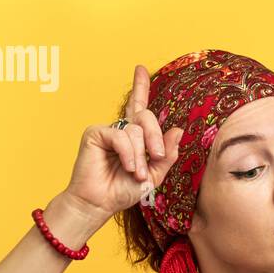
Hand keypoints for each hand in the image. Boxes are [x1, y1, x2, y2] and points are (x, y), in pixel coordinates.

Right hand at [63, 65, 184, 220]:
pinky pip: (121, 135)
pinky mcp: (95, 133)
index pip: (139, 106)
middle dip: (156, 139)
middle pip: (147, 117)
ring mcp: (108, 130)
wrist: (101, 203)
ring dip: (141, 155)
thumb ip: (167, 155)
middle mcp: (121, 129)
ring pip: (136, 130)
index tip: (140, 69)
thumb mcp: (154, 175)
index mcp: (135, 136)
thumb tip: (178, 130)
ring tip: (136, 173)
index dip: (140, 87)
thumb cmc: (124, 190)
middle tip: (157, 158)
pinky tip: (127, 167)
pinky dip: (128, 153)